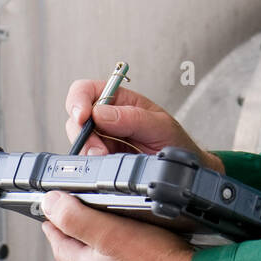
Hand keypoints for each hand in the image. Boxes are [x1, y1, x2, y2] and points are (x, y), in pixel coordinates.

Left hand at [40, 190, 202, 260]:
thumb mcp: (111, 233)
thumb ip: (77, 219)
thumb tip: (51, 204)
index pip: (62, 248)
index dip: (55, 228)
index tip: (50, 218)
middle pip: (85, 260)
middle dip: (81, 241)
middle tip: (81, 224)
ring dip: (110, 256)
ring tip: (118, 238)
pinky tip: (148, 260)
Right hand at [65, 78, 223, 171]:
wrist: (184, 169)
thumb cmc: (175, 142)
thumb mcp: (161, 126)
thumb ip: (133, 117)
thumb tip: (101, 113)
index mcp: (120, 100)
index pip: (86, 90)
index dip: (79, 101)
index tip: (84, 117)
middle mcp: (107, 117)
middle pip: (76, 118)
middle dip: (85, 136)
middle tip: (100, 150)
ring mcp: (102, 139)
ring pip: (78, 141)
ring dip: (88, 152)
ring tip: (108, 159)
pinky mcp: (101, 159)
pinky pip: (86, 160)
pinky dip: (92, 166)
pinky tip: (107, 167)